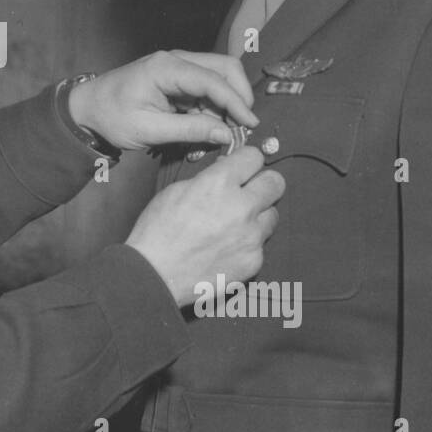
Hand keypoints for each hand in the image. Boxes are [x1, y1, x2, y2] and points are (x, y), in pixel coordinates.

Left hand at [67, 50, 258, 150]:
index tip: (250, 124)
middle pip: (224, 67)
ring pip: (219, 77)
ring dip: (226, 103)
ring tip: (221, 132)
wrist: (86, 109)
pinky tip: (208, 127)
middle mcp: (176, 60)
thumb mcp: (149, 130)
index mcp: (167, 68)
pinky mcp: (177, 78)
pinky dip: (214, 106)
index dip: (236, 102)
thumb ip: (189, 130)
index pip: (213, 80)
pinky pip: (206, 88)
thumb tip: (225, 133)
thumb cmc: (111, 117)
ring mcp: (178, 66)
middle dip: (239, 95)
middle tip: (243, 125)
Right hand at [125, 147, 283, 303]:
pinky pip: (260, 243)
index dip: (246, 161)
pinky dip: (247, 243)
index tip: (242, 167)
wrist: (155, 274)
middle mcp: (242, 206)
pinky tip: (226, 247)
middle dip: (263, 184)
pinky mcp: (254, 260)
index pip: (254, 156)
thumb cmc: (158, 231)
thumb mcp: (176, 190)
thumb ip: (208, 178)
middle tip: (249, 191)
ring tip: (235, 224)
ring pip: (272, 215)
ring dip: (257, 216)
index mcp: (219, 183)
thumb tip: (227, 171)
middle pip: (276, 182)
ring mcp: (251, 235)